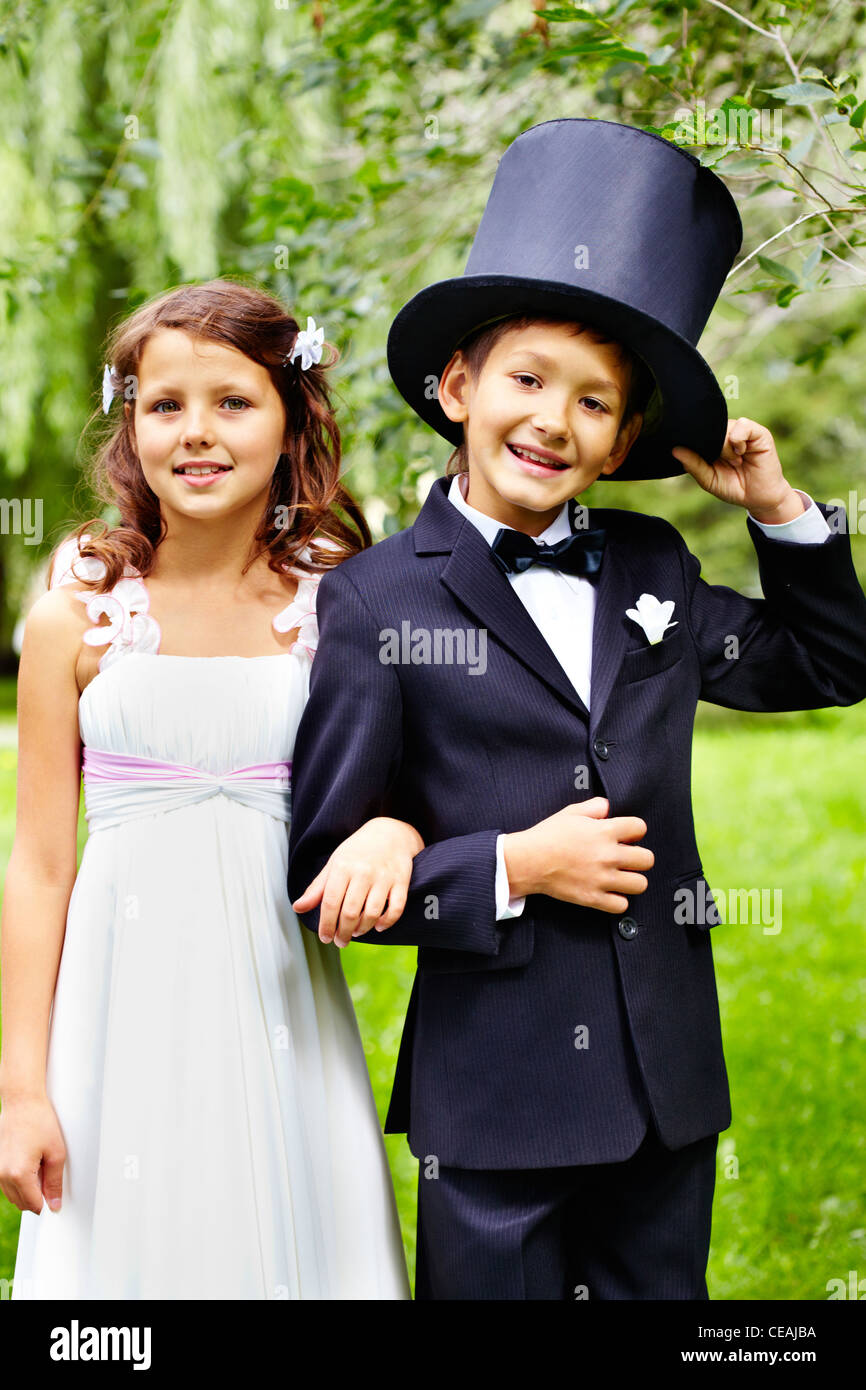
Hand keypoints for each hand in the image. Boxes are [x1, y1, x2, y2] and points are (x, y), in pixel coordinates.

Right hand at [0, 1093, 65, 1214]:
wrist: (21, 1102)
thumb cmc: (39, 1122)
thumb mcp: (56, 1153)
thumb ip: (54, 1183)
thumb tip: (54, 1205)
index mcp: (18, 1174)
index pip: (33, 1205)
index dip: (46, 1201)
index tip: (53, 1195)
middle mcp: (2, 1175)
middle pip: (20, 1203)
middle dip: (35, 1195)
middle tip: (46, 1173)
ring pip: (11, 1194)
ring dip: (25, 1188)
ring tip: (37, 1164)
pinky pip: (5, 1183)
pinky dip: (16, 1179)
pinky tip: (27, 1161)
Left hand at [292, 817, 423, 947]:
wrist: (390, 833)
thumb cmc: (358, 852)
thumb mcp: (334, 864)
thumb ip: (317, 889)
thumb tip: (297, 908)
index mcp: (343, 868)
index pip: (331, 903)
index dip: (326, 925)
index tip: (325, 937)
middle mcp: (363, 873)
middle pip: (350, 912)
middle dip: (342, 933)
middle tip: (340, 942)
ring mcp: (384, 877)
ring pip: (371, 913)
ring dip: (362, 930)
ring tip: (356, 933)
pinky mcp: (401, 881)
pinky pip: (395, 908)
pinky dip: (386, 922)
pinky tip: (378, 926)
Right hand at [502, 796, 653, 912]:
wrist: (528, 861)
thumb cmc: (547, 836)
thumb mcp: (571, 812)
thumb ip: (594, 807)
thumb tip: (607, 807)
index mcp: (604, 831)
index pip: (640, 828)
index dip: (635, 831)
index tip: (627, 835)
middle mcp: (608, 855)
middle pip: (647, 859)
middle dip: (639, 857)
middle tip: (627, 858)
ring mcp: (602, 879)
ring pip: (640, 884)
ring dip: (632, 880)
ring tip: (621, 876)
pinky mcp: (593, 898)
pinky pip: (621, 905)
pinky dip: (618, 900)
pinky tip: (609, 892)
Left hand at [671, 417, 804, 523]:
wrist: (760, 499)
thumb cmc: (735, 487)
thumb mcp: (708, 479)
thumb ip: (693, 464)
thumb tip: (675, 450)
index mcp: (715, 443)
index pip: (700, 432)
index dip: (696, 440)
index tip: (699, 456)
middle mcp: (728, 434)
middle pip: (711, 428)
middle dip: (712, 446)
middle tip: (723, 463)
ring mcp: (743, 432)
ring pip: (725, 426)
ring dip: (725, 446)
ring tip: (735, 462)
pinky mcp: (759, 433)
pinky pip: (743, 425)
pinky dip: (738, 439)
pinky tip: (740, 453)